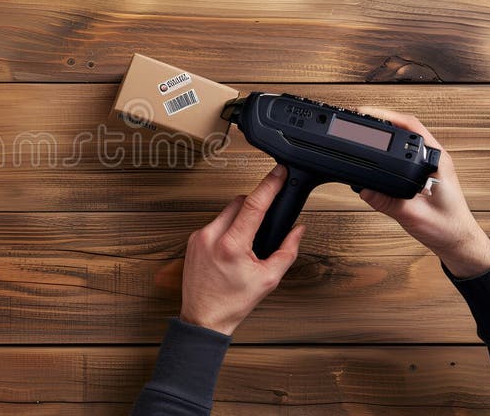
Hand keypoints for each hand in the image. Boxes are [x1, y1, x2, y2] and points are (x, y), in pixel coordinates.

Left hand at [179, 165, 305, 334]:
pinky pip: (214, 223)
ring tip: (246, 242)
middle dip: (255, 206)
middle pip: (239, 203)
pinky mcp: (192, 240)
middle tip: (264, 223)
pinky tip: (232, 246)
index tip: (278, 172)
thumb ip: (287, 250)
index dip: (269, 184)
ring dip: (240, 218)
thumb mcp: (269, 279)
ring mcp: (198, 237)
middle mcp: (211, 237)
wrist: (204, 317)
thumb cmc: (232, 302)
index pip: (254, 204)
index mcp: (231, 245)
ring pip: (225, 212)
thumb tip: (297, 230)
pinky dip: (227, 228)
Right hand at [356, 106, 489, 278]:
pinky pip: (404, 154)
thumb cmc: (447, 229)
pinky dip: (387, 148)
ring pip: (405, 140)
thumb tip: (365, 190)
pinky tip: (375, 152)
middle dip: (382, 119)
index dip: (387, 116)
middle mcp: (434, 159)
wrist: (459, 242)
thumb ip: (388, 202)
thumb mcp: (414, 216)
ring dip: (386, 132)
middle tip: (359, 118)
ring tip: (364, 130)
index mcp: (437, 161)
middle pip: (407, 128)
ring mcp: (430, 166)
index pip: (412, 127)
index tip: (368, 113)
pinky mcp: (424, 174)